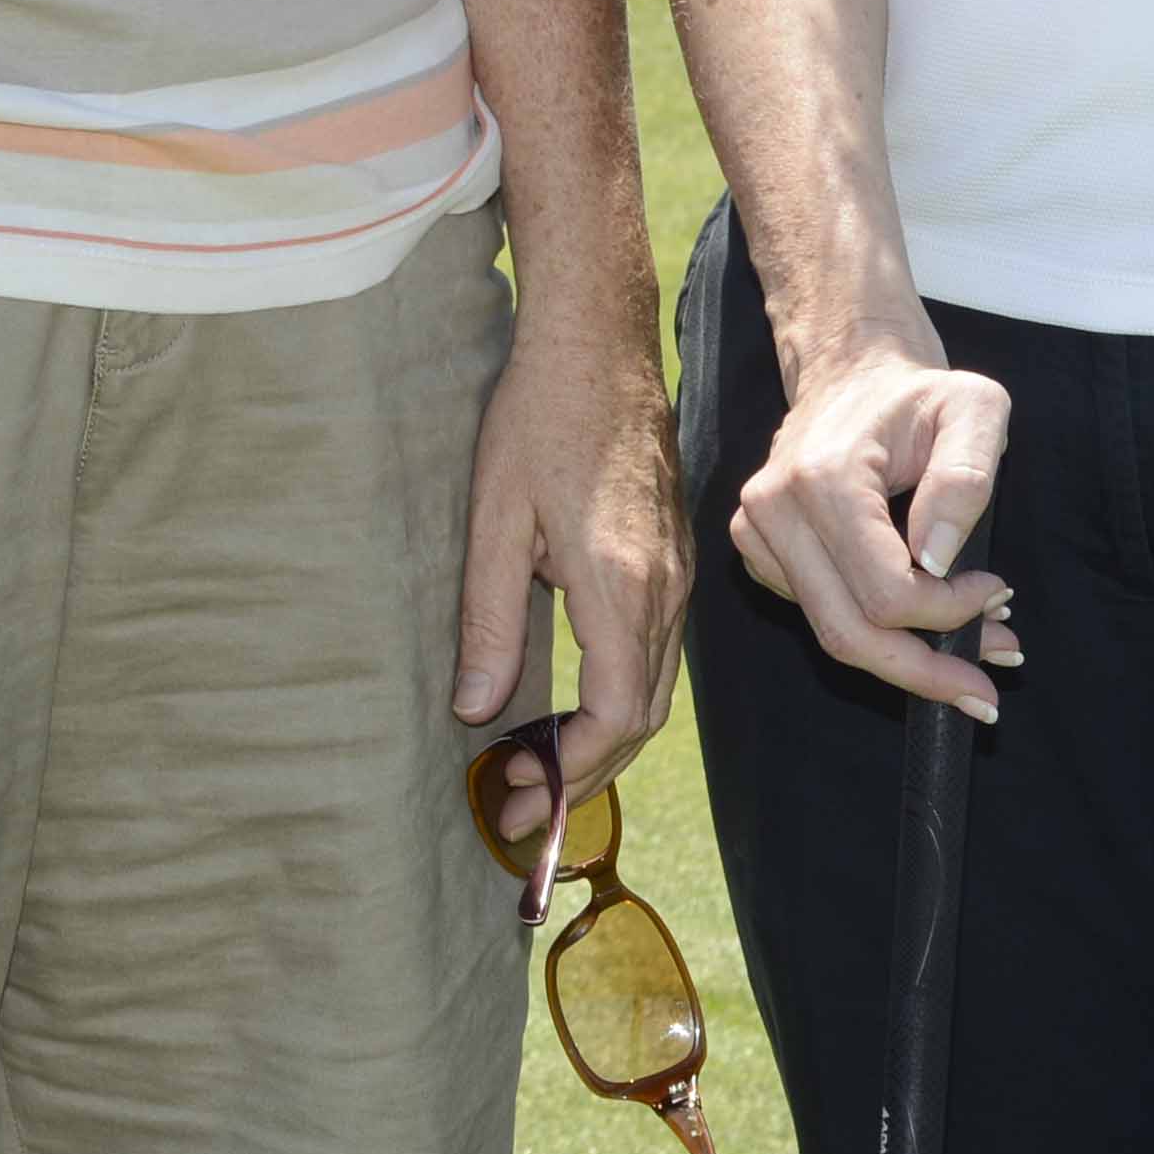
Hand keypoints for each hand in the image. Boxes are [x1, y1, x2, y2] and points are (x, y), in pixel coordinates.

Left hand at [458, 317, 691, 840]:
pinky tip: (574, 709)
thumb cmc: (537, 418)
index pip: (613, 716)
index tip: (515, 794)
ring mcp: (677, 576)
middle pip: (639, 719)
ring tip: (536, 772)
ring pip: (653, 692)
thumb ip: (488, 619)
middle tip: (515, 809)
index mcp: (620, 585)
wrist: (597, 344)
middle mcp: (663, 591)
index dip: (569, 769)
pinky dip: (619, 702)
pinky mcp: (673, 561)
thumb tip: (477, 709)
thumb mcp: (492, 518)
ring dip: (601, 744)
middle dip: (581, 775)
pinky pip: (656, 656)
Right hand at [725, 336, 1022, 719]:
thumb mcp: (976, 409)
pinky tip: (922, 618)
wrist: (853, 371)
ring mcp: (755, 530)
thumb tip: (937, 560)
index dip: (951, 613)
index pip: (886, 593)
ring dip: (906, 659)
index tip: (996, 590)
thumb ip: (966, 478)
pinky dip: (874, 633)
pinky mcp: (758, 549)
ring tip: (974, 645)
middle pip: (848, 633)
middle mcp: (773, 507)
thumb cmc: (920, 395)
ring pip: (832, 632)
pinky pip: (818, 614)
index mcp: (823, 476)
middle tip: (986, 692)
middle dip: (924, 672)